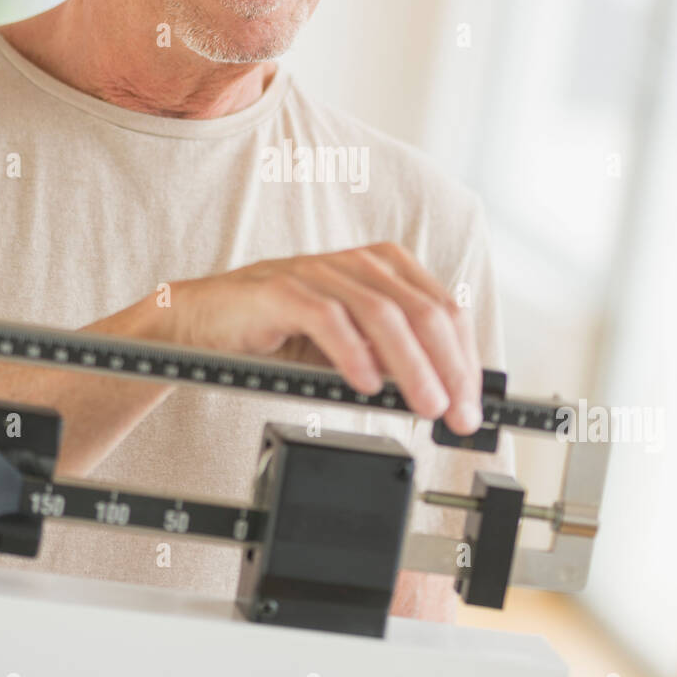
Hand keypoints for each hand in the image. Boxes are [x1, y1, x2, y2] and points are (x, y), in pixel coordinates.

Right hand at [149, 243, 482, 435]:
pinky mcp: (280, 290)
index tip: (474, 404)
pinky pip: (327, 318)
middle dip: (450, 367)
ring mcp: (318, 272)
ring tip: (425, 405)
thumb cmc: (280, 332)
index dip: (465, 358)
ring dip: (412, 365)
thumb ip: (392, 360)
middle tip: (459, 413)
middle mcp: (357, 263)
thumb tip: (442, 393)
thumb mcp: (350, 348)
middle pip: (422, 311)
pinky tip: (366, 384)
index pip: (443, 308)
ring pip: (383, 314)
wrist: (203, 321)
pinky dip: (353, 353)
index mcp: (383, 267)